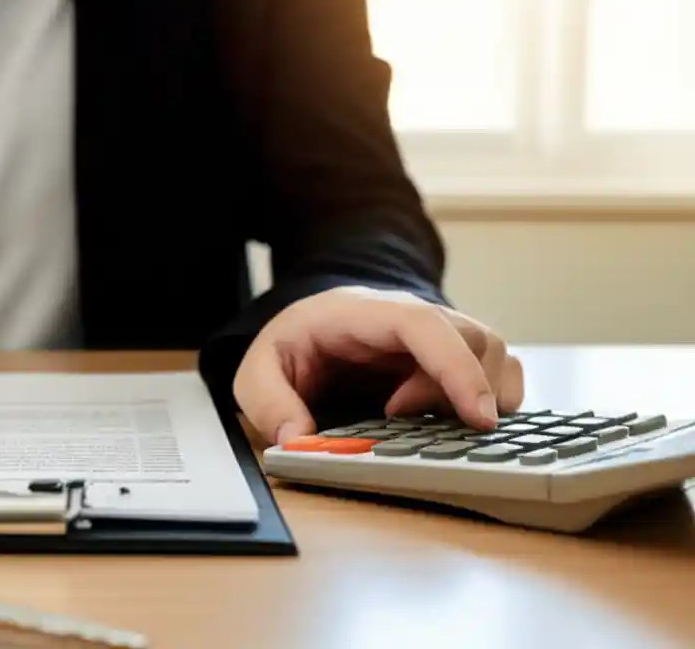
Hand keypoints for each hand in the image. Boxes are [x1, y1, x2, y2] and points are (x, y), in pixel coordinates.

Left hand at [233, 286, 523, 444]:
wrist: (305, 332)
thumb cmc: (290, 348)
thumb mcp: (257, 373)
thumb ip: (270, 403)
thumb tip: (298, 440)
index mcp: (362, 313)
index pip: (424, 324)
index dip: (455, 367)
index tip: (474, 415)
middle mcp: (409, 317)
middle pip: (473, 339)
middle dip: (459, 391)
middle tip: (402, 421)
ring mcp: (436, 335)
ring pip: (495, 354)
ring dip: (480, 396)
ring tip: (426, 422)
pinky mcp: (450, 358)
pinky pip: (496, 371)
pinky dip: (490, 399)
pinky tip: (451, 420)